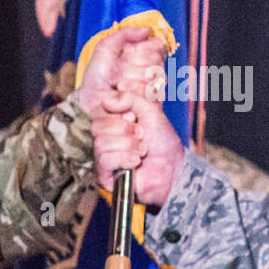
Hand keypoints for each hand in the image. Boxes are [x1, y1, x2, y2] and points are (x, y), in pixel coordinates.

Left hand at [79, 26, 166, 118]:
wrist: (93, 103)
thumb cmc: (98, 79)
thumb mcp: (105, 50)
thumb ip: (125, 34)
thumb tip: (148, 30)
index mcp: (144, 56)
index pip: (157, 45)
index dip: (142, 48)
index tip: (125, 55)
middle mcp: (153, 71)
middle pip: (155, 59)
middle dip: (132, 64)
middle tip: (117, 73)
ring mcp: (155, 87)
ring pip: (153, 74)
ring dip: (130, 78)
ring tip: (117, 85)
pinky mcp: (154, 104)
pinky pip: (150, 91)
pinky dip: (132, 91)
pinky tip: (122, 94)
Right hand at [91, 89, 184, 205]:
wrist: (172, 168)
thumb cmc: (162, 141)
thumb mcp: (152, 110)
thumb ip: (132, 97)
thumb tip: (107, 101)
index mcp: (114, 117)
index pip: (101, 106)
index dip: (120, 109)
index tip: (136, 115)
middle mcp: (106, 134)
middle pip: (97, 124)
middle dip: (124, 128)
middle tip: (142, 133)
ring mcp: (104, 154)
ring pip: (101, 142)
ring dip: (128, 145)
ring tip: (142, 149)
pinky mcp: (104, 172)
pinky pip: (105, 159)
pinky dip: (124, 158)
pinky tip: (135, 161)